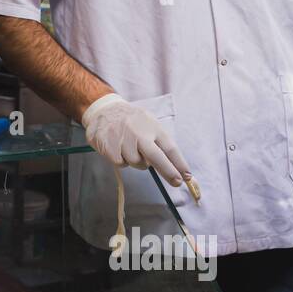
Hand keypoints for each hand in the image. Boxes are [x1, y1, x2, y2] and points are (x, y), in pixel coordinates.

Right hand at [82, 93, 196, 193]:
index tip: (187, 177)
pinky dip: (122, 160)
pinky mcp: (110, 146)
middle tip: (176, 182)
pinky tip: (119, 149)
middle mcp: (140, 133)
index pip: (170, 148)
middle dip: (168, 172)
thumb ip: (159, 142)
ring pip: (137, 163)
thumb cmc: (132, 121)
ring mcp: (124, 139)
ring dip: (136, 162)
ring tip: (130, 149)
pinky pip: (121, 164)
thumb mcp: (149, 123)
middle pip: (157, 158)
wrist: (105, 110)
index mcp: (153, 127)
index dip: (179, 164)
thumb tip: (173, 165)